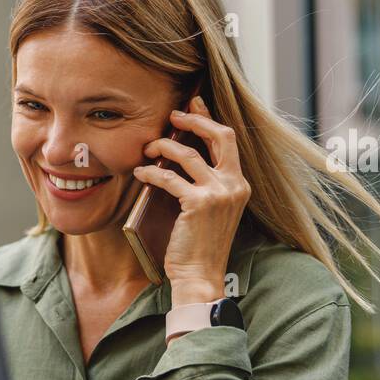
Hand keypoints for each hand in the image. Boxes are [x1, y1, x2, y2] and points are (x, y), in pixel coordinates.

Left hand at [133, 96, 250, 304]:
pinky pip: (169, 177)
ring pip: (189, 154)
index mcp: (239, 185)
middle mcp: (234, 185)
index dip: (209, 119)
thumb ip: (205, 184)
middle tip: (172, 115)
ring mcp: (219, 194)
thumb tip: (183, 155)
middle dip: (194, 119)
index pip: (228, 141)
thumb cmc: (199, 245)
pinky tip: (140, 172)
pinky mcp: (198, 204)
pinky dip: (151, 172)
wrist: (200, 275)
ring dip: (164, 146)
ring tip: (147, 148)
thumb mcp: (210, 209)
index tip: (193, 104)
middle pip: (220, 135)